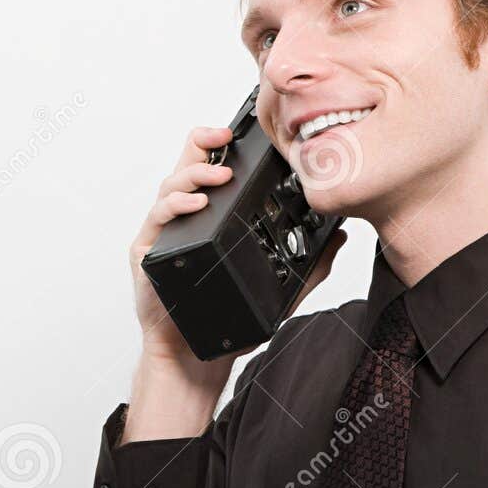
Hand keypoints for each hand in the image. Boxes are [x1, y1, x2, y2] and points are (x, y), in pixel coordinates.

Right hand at [123, 126, 346, 440]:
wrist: (194, 356)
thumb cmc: (225, 320)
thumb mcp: (278, 287)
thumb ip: (310, 263)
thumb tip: (340, 238)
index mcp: (209, 218)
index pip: (211, 167)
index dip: (219, 143)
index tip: (237, 131)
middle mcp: (183, 219)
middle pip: (186, 165)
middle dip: (202, 143)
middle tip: (222, 138)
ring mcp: (164, 234)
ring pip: (170, 187)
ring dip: (193, 175)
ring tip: (217, 176)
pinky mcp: (147, 252)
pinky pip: (157, 220)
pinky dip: (174, 208)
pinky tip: (194, 206)